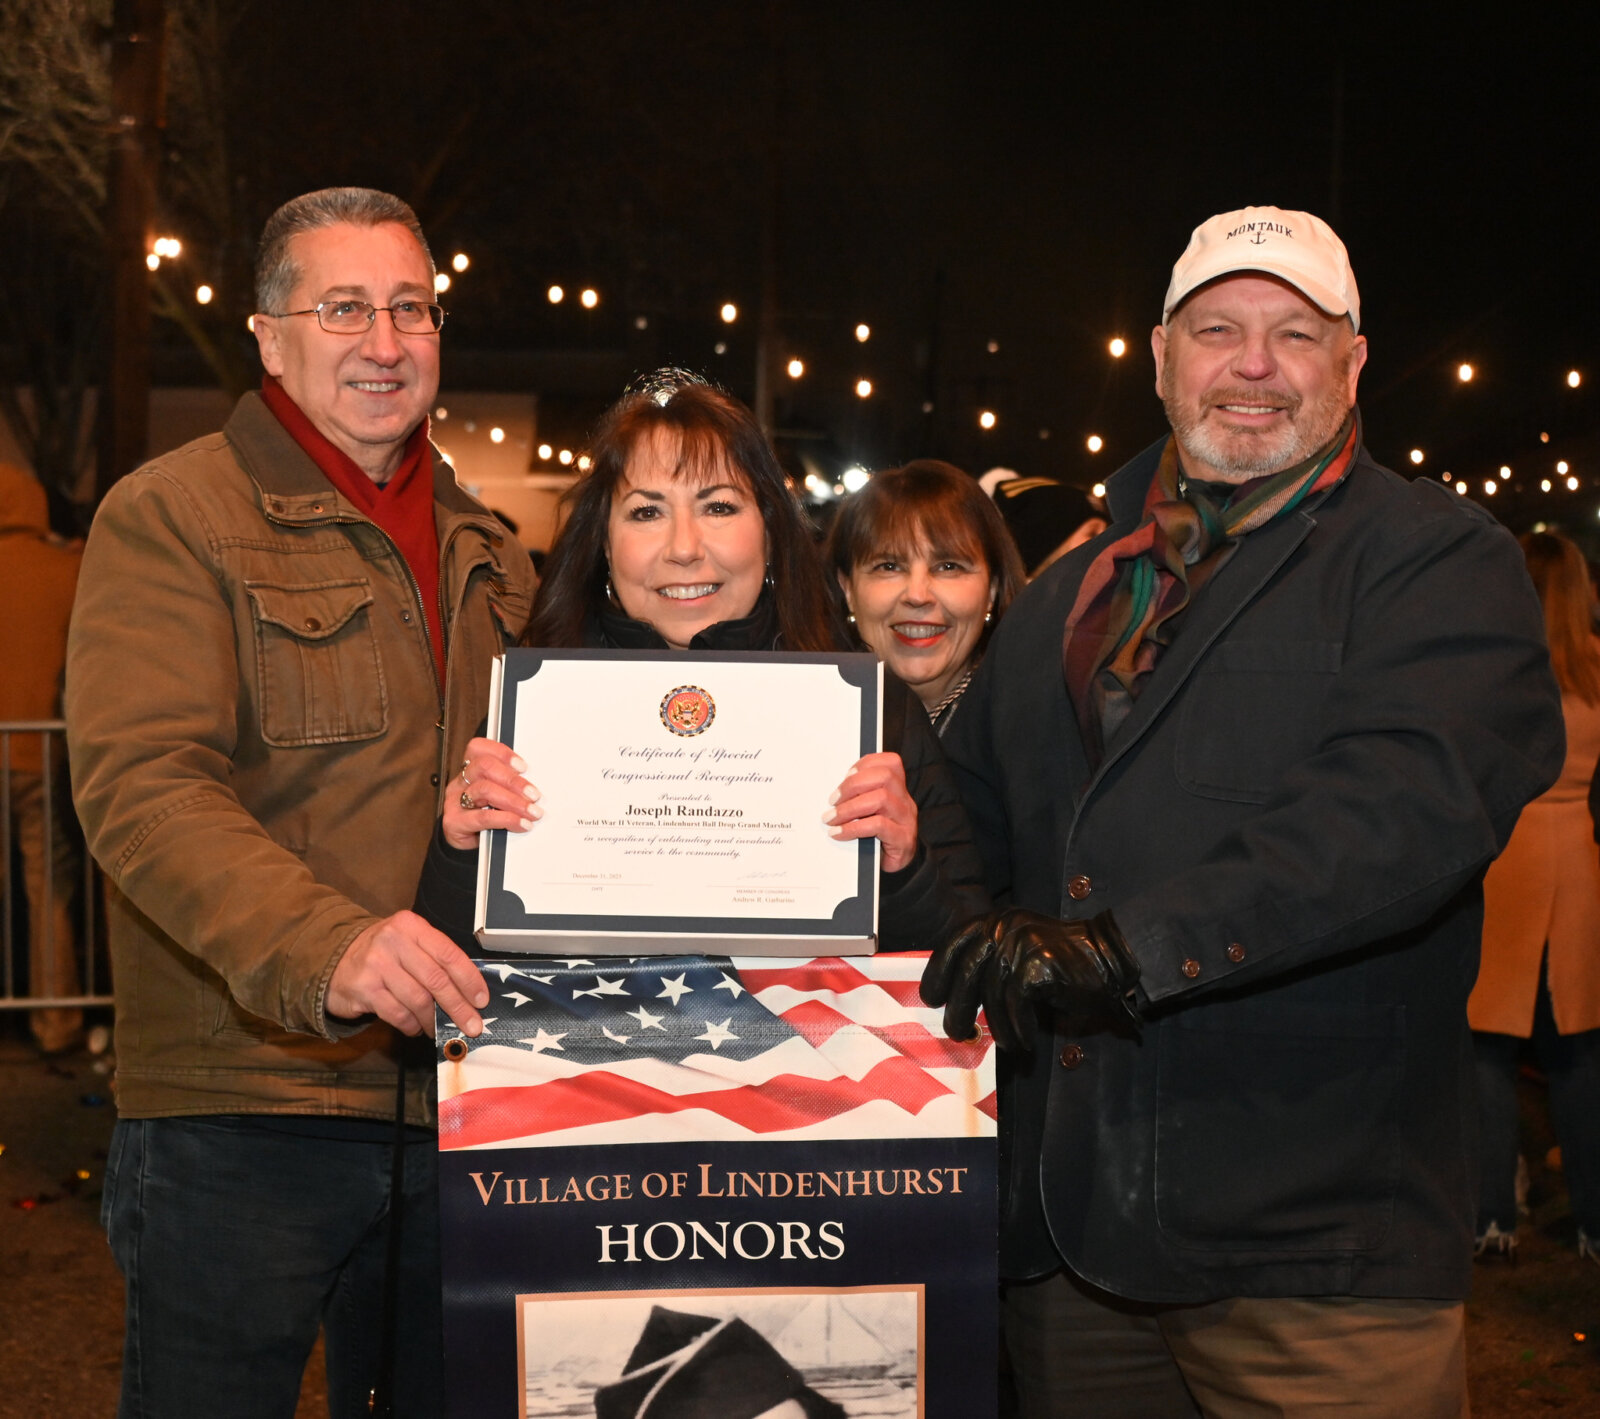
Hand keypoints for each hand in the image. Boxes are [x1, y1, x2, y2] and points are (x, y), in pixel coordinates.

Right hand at [326, 909, 490, 1036]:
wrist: (335, 959)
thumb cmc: (384, 954)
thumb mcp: (409, 942)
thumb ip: (435, 958)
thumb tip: (470, 992)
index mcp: (412, 926)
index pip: (448, 954)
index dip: (469, 979)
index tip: (481, 999)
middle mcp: (394, 941)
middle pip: (436, 979)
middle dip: (458, 1006)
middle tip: (471, 1025)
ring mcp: (376, 965)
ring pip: (418, 1000)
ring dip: (433, 1020)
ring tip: (438, 1028)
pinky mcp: (364, 988)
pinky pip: (398, 1014)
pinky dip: (412, 1026)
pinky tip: (416, 1028)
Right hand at [443, 736, 541, 850]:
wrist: (466, 845)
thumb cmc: (484, 818)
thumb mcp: (497, 798)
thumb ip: (509, 787)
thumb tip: (535, 788)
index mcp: (469, 771)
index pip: (478, 748)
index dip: (501, 753)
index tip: (523, 766)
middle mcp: (460, 782)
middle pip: (484, 767)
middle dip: (513, 780)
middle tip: (534, 795)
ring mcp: (454, 801)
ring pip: (484, 789)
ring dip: (513, 800)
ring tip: (531, 811)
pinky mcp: (455, 822)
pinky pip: (483, 817)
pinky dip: (507, 819)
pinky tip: (521, 824)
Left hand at [826, 751, 917, 872]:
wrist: (894, 865)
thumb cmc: (877, 837)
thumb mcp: (869, 813)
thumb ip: (858, 798)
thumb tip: (832, 794)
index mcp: (897, 790)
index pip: (890, 763)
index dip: (866, 764)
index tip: (845, 775)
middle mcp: (905, 801)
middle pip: (885, 776)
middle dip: (853, 785)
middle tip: (833, 800)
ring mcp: (906, 819)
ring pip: (881, 798)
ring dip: (850, 807)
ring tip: (832, 819)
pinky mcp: (903, 839)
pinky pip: (878, 826)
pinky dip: (854, 828)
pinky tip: (839, 833)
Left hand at [920, 908, 1140, 1052]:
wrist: (1108, 958)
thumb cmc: (1061, 964)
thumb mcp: (1018, 953)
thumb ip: (990, 964)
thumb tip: (954, 998)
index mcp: (996, 920)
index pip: (955, 942)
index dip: (938, 972)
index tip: (932, 998)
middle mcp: (1004, 926)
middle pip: (968, 971)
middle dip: (959, 1007)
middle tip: (957, 1032)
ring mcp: (1021, 942)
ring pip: (993, 992)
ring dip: (997, 1025)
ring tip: (1006, 1043)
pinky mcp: (1038, 962)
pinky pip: (1017, 1003)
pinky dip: (1020, 1026)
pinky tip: (1025, 1040)